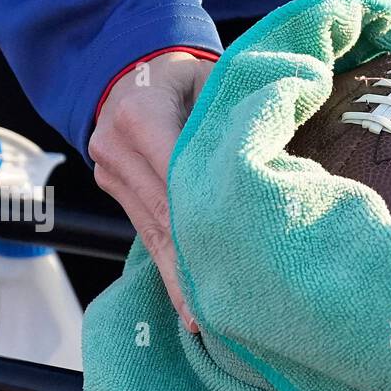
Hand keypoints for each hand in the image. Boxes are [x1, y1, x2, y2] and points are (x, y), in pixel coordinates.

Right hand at [89, 51, 216, 332]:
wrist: (137, 68)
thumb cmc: (191, 75)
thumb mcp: (217, 79)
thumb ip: (240, 115)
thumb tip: (279, 159)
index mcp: (141, 113)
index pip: (178, 174)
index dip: (205, 217)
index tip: (233, 256)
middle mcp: (116, 146)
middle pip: (165, 214)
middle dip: (196, 261)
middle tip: (228, 307)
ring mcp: (111, 172)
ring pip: (154, 233)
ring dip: (182, 279)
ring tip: (206, 322)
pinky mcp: (117, 191)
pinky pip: (148, 234)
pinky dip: (171, 269)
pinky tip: (190, 308)